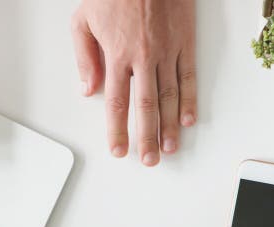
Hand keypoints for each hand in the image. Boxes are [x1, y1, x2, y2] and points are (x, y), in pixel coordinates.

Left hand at [71, 0, 196, 165]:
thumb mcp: (84, 18)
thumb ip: (84, 57)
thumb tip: (88, 89)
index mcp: (117, 53)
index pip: (116, 103)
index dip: (117, 130)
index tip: (119, 150)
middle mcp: (143, 57)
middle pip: (145, 108)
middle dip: (146, 138)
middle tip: (148, 160)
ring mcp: (167, 51)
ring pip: (169, 97)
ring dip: (168, 127)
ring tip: (169, 149)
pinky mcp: (185, 41)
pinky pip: (189, 76)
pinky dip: (189, 100)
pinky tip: (187, 120)